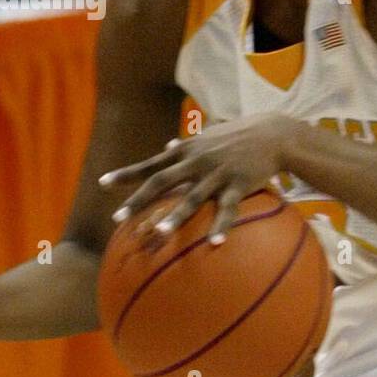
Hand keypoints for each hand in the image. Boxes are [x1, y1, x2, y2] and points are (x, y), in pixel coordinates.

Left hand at [100, 112, 292, 245]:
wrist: (272, 133)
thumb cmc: (238, 136)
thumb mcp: (208, 136)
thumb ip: (185, 145)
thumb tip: (164, 148)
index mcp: (186, 150)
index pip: (150, 164)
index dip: (126, 175)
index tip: (103, 185)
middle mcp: (197, 161)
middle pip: (162, 182)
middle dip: (139, 200)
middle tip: (118, 218)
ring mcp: (218, 173)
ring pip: (192, 197)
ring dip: (175, 216)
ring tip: (159, 233)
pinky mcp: (239, 184)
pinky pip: (228, 209)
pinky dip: (221, 226)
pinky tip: (214, 244)